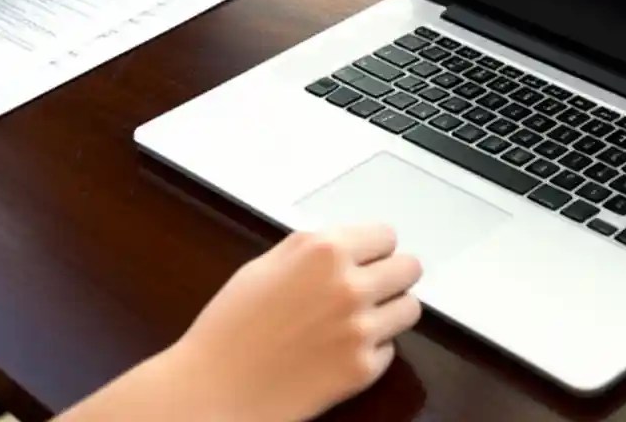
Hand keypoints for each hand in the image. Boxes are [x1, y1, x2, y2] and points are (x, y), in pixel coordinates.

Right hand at [166, 226, 423, 420]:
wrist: (215, 389)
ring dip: (390, 311)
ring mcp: (361, 328)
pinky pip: (390, 349)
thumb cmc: (230, 328)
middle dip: (392, 276)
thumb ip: (311, 248)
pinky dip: (372, 350)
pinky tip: (339, 351)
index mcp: (324, 251)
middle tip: (373, 287)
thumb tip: (348, 242)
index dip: (375, 249)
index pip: (387, 235)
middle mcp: (349, 285)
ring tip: (359, 319)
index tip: (368, 258)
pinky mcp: (364, 368)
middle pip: (409, 268)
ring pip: (410, 308)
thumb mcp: (265, 265)